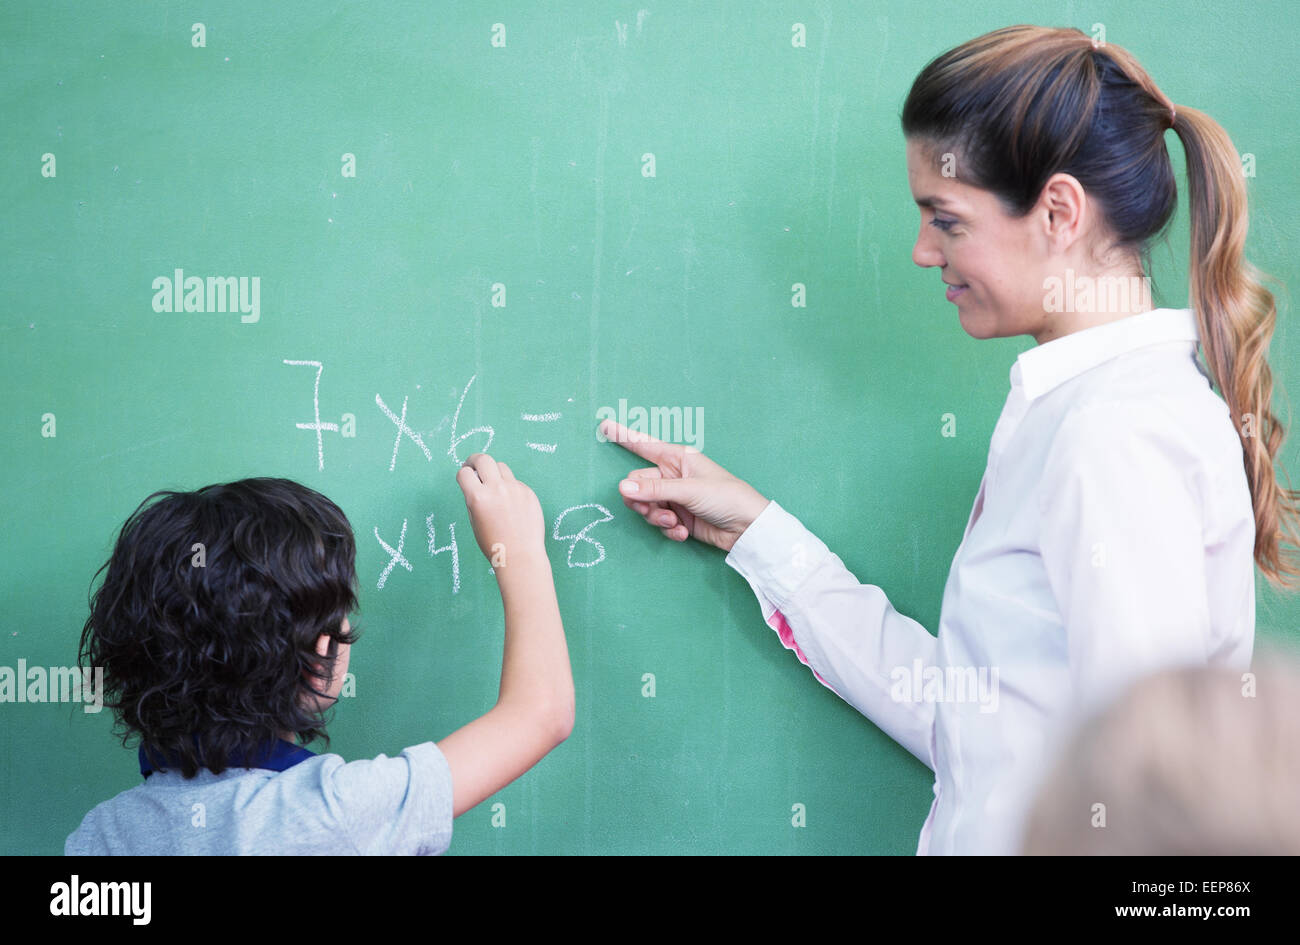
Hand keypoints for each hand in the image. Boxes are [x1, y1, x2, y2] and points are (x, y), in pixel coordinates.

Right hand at [456, 453, 545, 565]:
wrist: (521, 555)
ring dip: (493, 472)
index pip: (464, 473)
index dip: (462, 475)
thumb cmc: (493, 543)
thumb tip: (474, 480)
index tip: (464, 478)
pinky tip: (510, 504)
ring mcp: (515, 489)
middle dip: (475, 460)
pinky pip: (515, 482)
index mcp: (478, 498)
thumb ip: (473, 498)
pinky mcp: (528, 492)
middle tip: (473, 466)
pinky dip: (509, 487)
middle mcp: (496, 489)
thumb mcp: (474, 521)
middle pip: (483, 459)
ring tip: (493, 486)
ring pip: (501, 466)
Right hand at [599, 418, 769, 552]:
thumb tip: (621, 487)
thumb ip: (654, 489)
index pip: (643, 444)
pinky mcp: (678, 518)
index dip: (623, 436)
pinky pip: (659, 523)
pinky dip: (669, 530)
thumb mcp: (688, 490)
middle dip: (642, 500)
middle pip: (637, 484)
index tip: (603, 426)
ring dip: (657, 518)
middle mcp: (672, 476)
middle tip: (653, 510)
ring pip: (645, 506)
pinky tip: (683, 532)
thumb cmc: (725, 497)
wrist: (747, 528)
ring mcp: (674, 498)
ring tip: (674, 523)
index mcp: (677, 459)